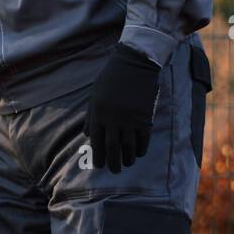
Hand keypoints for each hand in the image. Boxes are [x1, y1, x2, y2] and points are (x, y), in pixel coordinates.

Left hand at [84, 43, 161, 173]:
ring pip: (128, 146)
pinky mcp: (145, 115)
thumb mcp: (95, 96)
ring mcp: (130, 118)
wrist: (135, 62)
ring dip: (128, 158)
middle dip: (113, 163)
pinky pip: (143, 138)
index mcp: (98, 114)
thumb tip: (89, 136)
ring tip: (127, 163)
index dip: (98, 158)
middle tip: (115, 170)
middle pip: (112, 148)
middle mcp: (113, 118)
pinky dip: (141, 149)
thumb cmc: (111, 79)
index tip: (100, 165)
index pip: (96, 143)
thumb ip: (91, 117)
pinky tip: (138, 153)